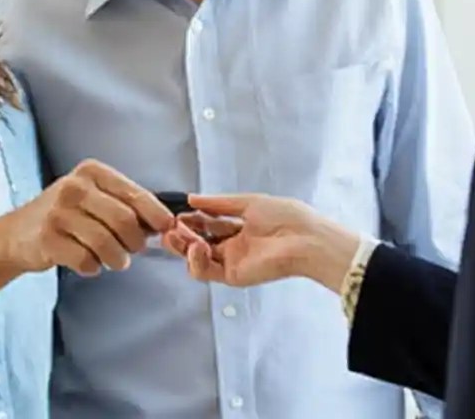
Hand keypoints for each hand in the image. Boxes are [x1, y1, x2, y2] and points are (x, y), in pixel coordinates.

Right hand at [4, 160, 174, 276]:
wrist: (17, 234)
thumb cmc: (65, 215)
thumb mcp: (93, 197)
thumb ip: (125, 204)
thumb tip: (165, 222)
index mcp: (91, 172)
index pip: (135, 195)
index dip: (156, 215)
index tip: (166, 228)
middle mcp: (74, 188)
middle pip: (125, 221)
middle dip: (135, 242)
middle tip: (132, 249)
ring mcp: (58, 213)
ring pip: (107, 244)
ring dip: (116, 259)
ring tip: (114, 260)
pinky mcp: (48, 239)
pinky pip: (86, 260)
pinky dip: (92, 267)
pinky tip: (87, 262)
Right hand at [164, 194, 359, 290]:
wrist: (304, 239)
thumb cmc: (285, 216)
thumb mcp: (248, 202)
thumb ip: (218, 203)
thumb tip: (192, 198)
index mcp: (240, 227)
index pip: (207, 224)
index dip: (191, 218)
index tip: (177, 211)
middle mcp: (233, 246)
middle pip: (199, 241)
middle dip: (181, 233)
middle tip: (169, 225)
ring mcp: (232, 262)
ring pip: (197, 258)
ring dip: (183, 246)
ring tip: (176, 234)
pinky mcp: (232, 276)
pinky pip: (206, 271)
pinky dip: (195, 260)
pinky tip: (195, 246)